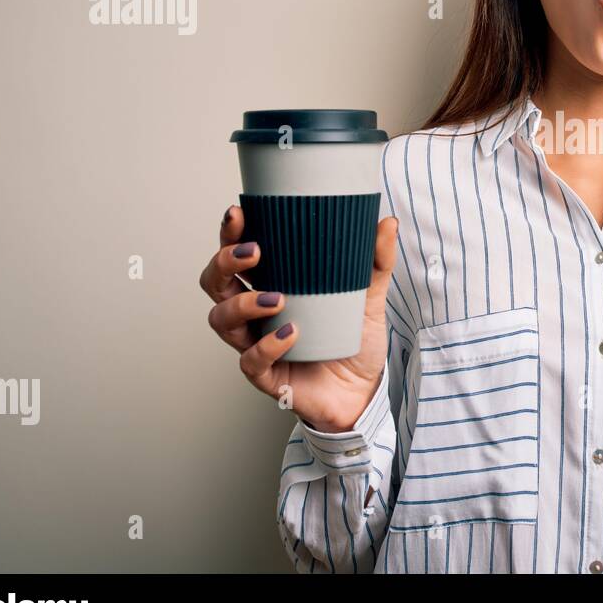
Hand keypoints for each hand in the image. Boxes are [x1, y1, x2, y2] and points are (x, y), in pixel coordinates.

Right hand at [200, 204, 399, 431]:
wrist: (364, 390)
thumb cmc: (353, 338)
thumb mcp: (369, 295)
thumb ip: (375, 260)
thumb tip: (387, 222)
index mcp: (270, 285)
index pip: (236, 255)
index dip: (229, 234)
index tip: (239, 213)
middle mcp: (255, 314)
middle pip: (214, 284)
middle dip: (224, 263)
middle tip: (255, 253)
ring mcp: (256, 344)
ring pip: (221, 321)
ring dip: (242, 305)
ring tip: (278, 299)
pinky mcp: (268, 377)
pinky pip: (251, 362)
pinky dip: (267, 347)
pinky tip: (290, 334)